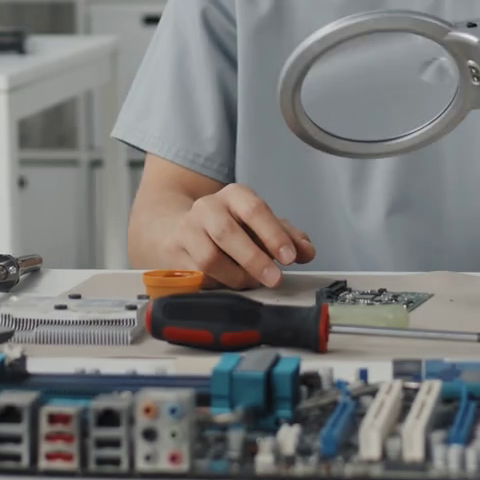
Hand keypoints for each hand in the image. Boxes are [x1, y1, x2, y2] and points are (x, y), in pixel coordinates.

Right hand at [157, 184, 316, 289]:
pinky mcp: (172, 253)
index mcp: (233, 196)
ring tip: (250, 283)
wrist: (179, 228)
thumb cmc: (230, 228)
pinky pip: (196, 275)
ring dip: (235, 276)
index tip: (289, 257)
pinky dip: (216, 284)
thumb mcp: (260, 226)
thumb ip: (287, 237)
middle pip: (227, 232)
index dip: (273, 234)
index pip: (254, 210)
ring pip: (209, 257)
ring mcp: (186, 230)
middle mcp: (207, 207)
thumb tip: (307, 251)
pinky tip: (227, 283)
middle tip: (274, 278)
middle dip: (254, 259)